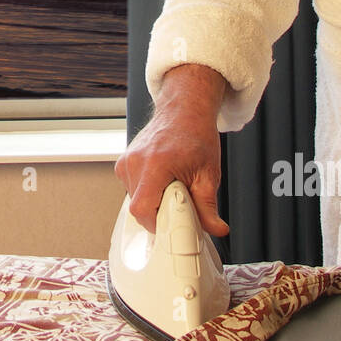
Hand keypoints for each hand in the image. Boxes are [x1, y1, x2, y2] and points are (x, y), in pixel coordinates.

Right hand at [114, 64, 228, 236]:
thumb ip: (209, 206)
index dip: (156, 224)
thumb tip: (217, 229)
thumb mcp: (208, 174)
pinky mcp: (123, 162)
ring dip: (152, 202)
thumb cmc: (196, 135)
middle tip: (177, 203)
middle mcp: (136, 162)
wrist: (184, 110)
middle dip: (158, 213)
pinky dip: (146, 191)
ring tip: (170, 187)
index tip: (171, 225)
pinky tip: (161, 179)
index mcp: (156, 165)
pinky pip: (131, 189)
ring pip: (133, 199)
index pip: (142, 209)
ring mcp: (126, 161)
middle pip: (138, 208)